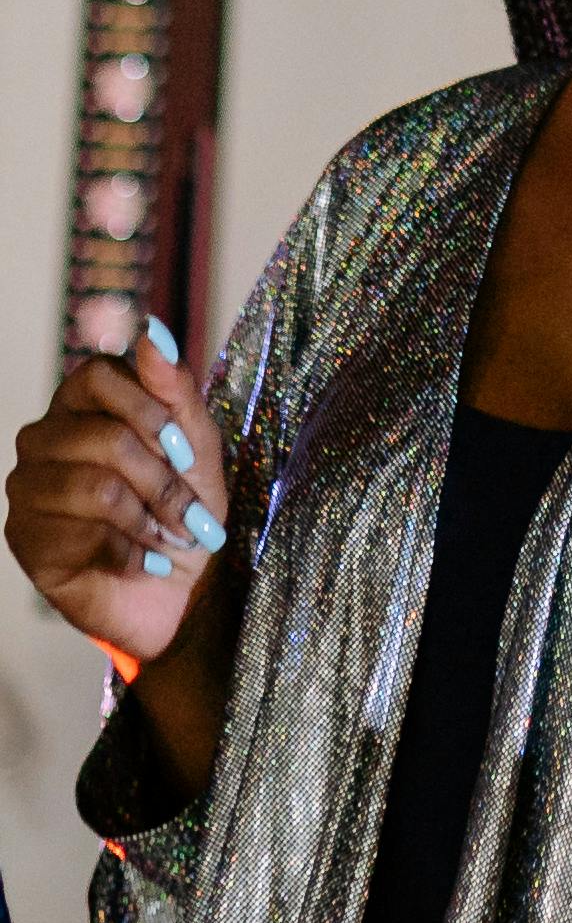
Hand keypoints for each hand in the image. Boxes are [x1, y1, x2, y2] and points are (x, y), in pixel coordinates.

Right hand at [6, 321, 227, 672]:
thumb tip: (153, 330)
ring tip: (168, 536)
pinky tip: (137, 560)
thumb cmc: (188, 510)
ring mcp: (27, 488)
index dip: (149, 409)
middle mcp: (45, 439)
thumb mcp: (197, 445)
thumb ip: (174, 388)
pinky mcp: (23, 538)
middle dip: (162, 479)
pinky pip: (80, 530)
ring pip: (94, 484)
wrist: (182, 591)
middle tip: (192, 512)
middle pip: (102, 435)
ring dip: (149, 517)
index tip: (185, 449)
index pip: (97, 372)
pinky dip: (127, 549)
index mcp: (83, 405)